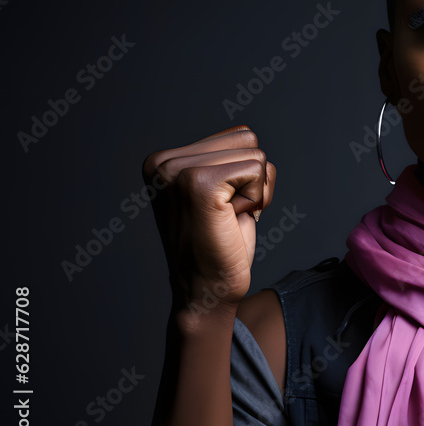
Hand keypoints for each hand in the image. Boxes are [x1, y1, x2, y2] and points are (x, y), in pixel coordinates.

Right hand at [141, 125, 275, 313]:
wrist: (206, 291)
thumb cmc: (218, 245)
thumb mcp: (216, 192)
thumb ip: (221, 159)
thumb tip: (244, 134)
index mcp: (164, 160)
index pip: (237, 136)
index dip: (244, 173)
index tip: (222, 205)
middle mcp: (164, 162)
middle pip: (247, 139)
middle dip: (252, 179)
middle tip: (228, 214)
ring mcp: (178, 171)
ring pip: (256, 153)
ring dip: (256, 190)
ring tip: (229, 217)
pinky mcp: (199, 184)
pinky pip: (258, 168)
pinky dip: (258, 198)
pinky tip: (232, 220)